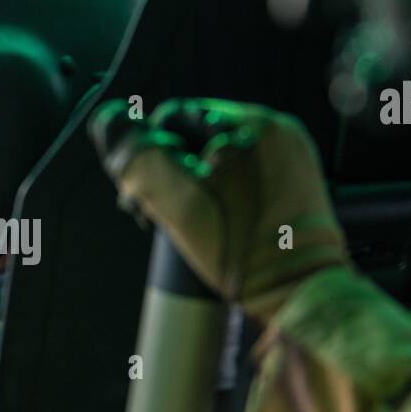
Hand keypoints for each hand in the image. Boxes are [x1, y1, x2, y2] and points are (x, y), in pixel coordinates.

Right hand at [90, 97, 347, 322]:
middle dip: (171, 171)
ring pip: (220, 156)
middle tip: (158, 215)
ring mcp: (291, 158)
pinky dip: (224, 193)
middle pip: (198, 137)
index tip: (144, 200)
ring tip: (187, 221)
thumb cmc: (242, 254)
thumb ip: (139, 158)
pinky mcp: (298, 184)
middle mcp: (277, 132)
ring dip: (194, 183)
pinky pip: (246, 175)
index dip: (149, 156)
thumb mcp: (177, 205)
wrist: (302, 292)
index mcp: (252, 123)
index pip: (175, 119)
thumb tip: (108, 121)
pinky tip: (216, 221)